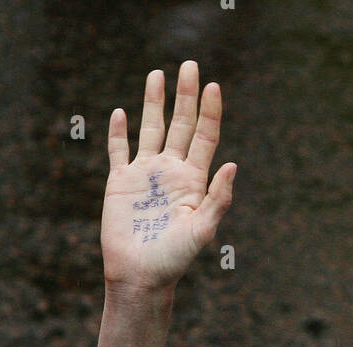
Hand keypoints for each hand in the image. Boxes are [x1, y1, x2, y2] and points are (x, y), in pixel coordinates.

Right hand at [101, 62, 236, 291]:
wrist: (140, 276)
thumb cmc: (174, 260)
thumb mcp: (202, 231)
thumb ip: (218, 199)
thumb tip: (232, 164)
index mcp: (193, 181)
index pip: (204, 137)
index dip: (210, 111)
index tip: (213, 86)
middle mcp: (171, 172)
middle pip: (181, 125)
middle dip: (185, 95)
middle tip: (189, 65)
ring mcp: (145, 175)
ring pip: (150, 129)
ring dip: (154, 102)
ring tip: (157, 74)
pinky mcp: (120, 182)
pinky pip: (119, 151)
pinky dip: (119, 132)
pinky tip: (121, 113)